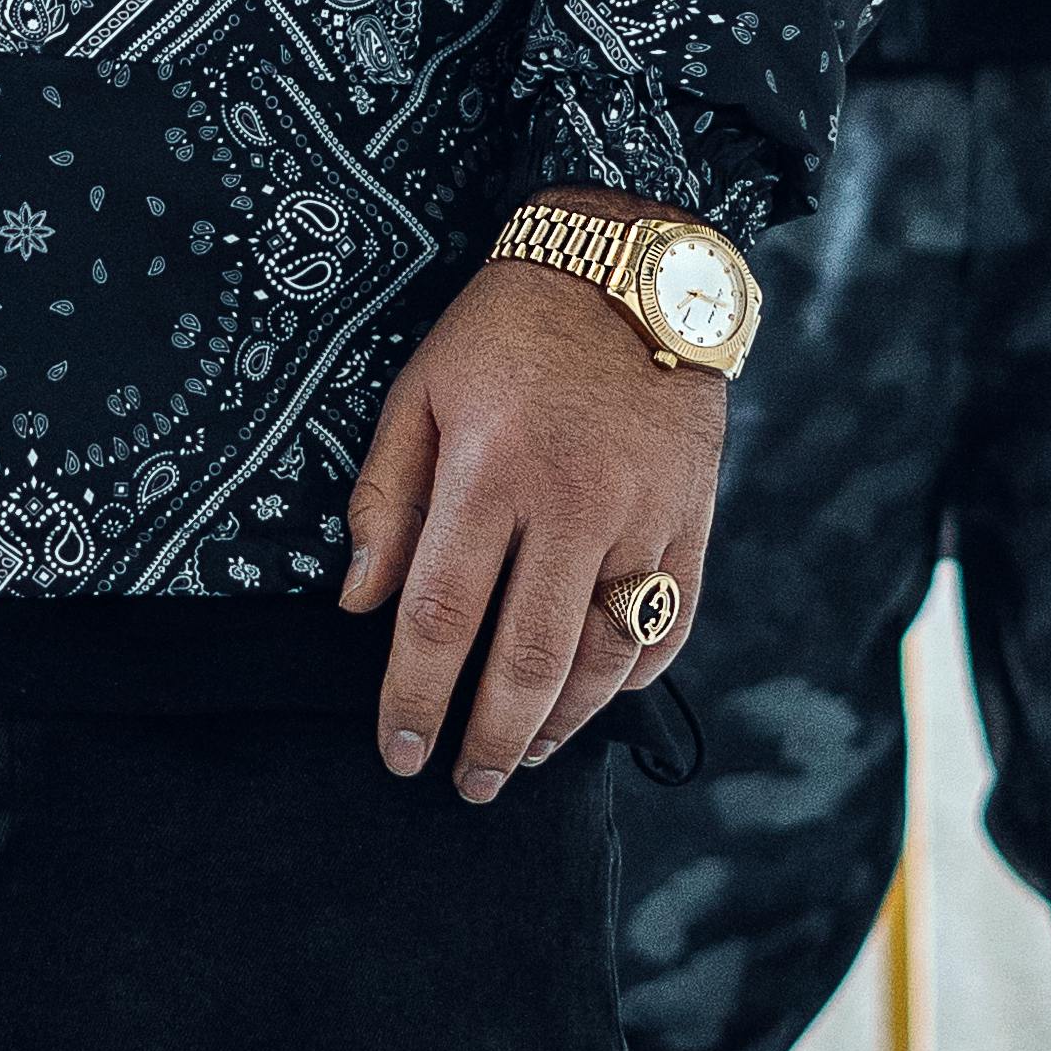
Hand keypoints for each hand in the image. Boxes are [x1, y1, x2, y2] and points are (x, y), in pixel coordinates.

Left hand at [340, 201, 726, 802]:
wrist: (630, 264)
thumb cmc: (504, 329)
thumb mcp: (420, 393)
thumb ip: (385, 500)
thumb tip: (358, 604)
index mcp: (492, 473)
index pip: (444, 618)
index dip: (415, 699)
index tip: (398, 752)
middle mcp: (574, 504)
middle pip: (529, 659)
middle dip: (490, 738)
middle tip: (464, 786)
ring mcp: (645, 516)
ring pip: (606, 655)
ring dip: (563, 724)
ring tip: (523, 755)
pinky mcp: (692, 517)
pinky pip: (670, 621)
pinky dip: (635, 674)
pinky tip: (598, 700)